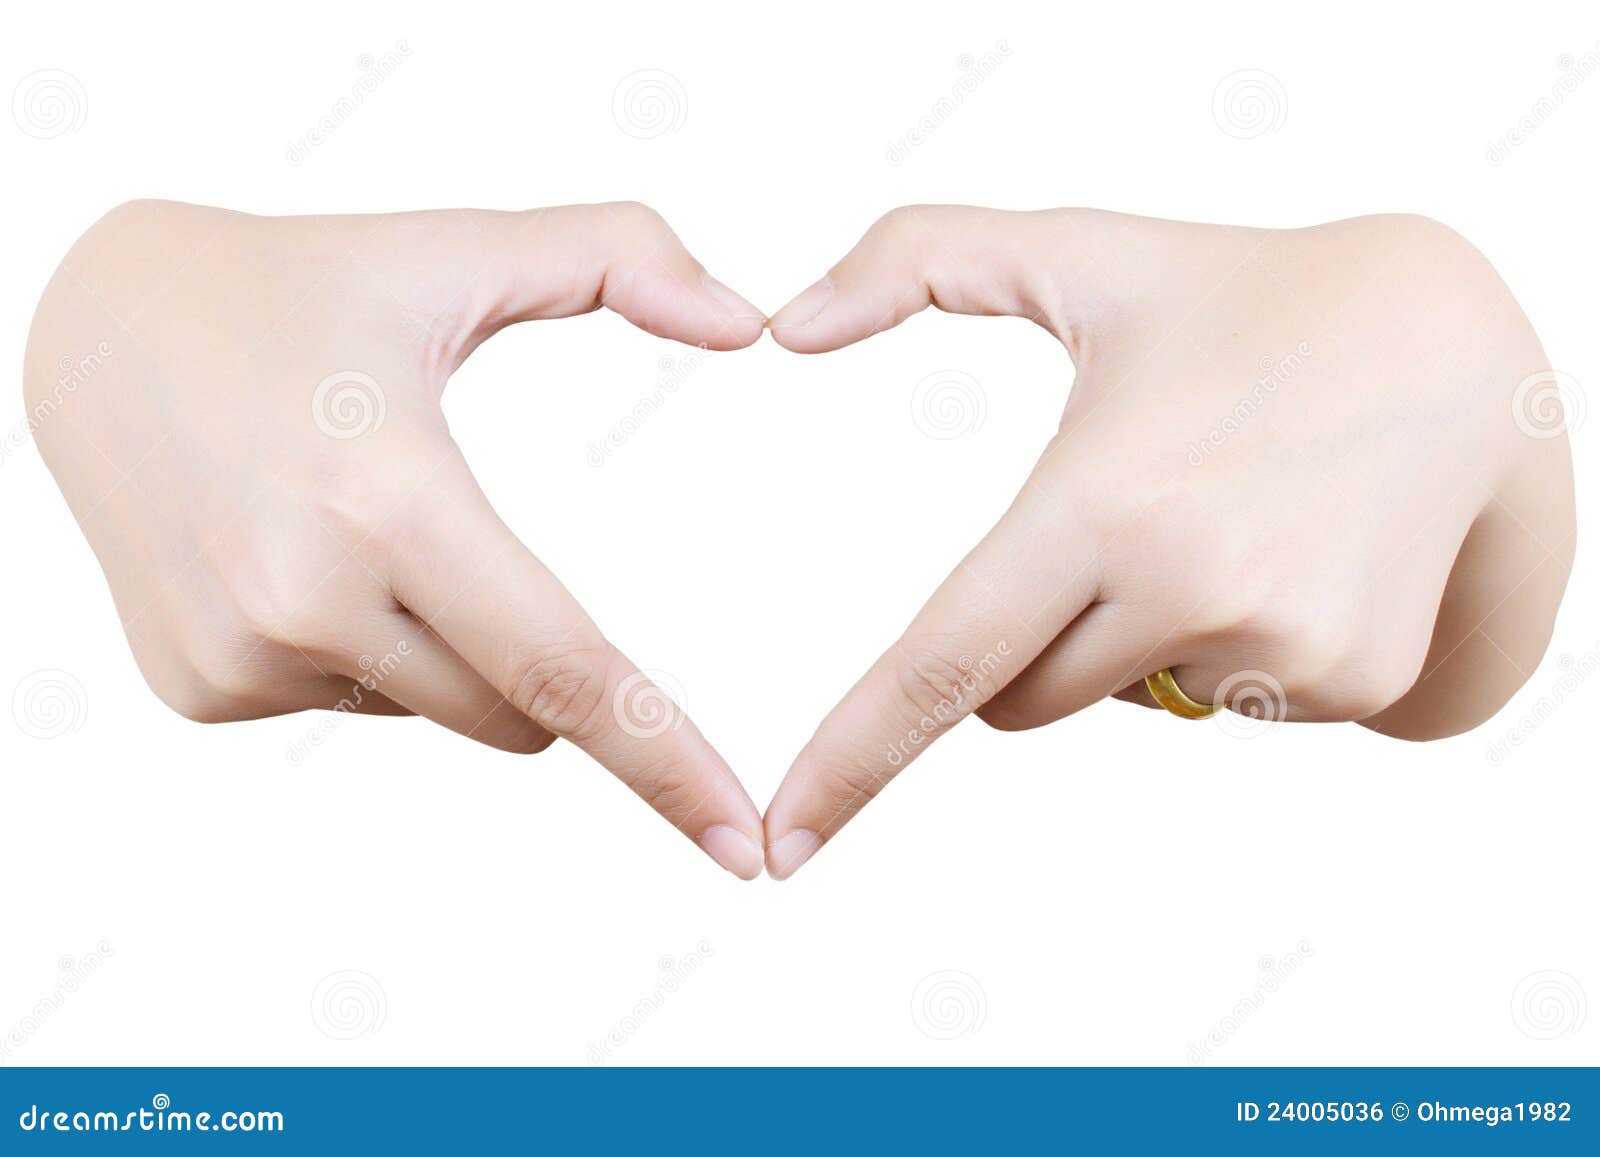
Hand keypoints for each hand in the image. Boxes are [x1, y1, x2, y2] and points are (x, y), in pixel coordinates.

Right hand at [25, 199, 769, 877]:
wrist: (97, 328)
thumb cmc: (301, 286)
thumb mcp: (461, 249)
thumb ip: (622, 258)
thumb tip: (749, 324)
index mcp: (387, 495)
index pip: (563, 668)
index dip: (667, 762)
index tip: (742, 844)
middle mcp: (303, 597)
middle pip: (517, 714)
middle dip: (545, 667)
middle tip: (463, 535)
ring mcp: (239, 657)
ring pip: (436, 711)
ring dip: (441, 645)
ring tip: (350, 519)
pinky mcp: (198, 690)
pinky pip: (354, 705)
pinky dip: (362, 650)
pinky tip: (293, 554)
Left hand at [762, 206, 1575, 878]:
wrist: (1453, 350)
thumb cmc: (1239, 298)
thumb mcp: (1079, 252)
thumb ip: (915, 258)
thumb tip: (785, 326)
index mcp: (1104, 499)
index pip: (942, 663)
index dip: (851, 760)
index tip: (785, 841)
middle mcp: (1194, 589)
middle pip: (1019, 701)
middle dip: (1025, 642)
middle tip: (1111, 523)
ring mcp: (1282, 649)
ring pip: (1120, 702)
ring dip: (1131, 640)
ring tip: (1217, 521)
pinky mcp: (1348, 683)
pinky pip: (1217, 705)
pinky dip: (1219, 651)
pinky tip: (1280, 558)